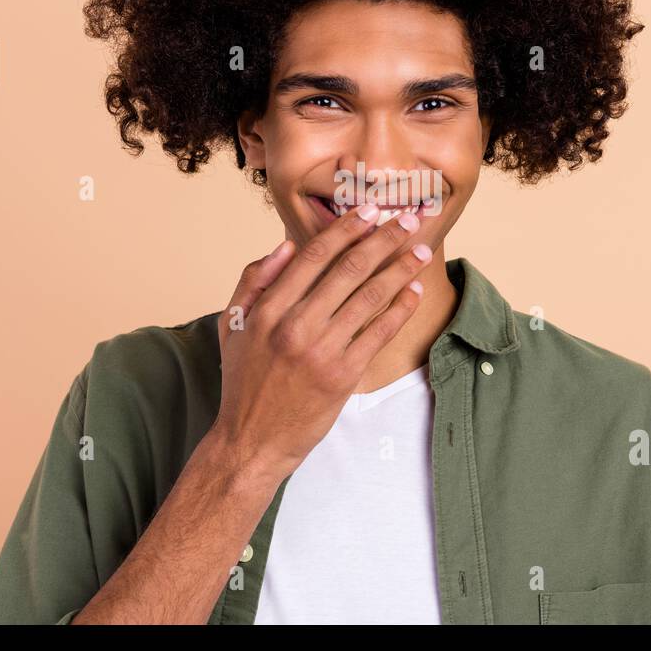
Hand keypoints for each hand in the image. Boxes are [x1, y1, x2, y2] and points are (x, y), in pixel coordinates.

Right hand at [212, 202, 431, 480]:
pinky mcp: (342, 376)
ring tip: (420, 251)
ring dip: (400, 269)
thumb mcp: (231, 326)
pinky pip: (378, 334)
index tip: (367, 210)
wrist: (252, 440)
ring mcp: (321, 351)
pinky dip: (399, 309)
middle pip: (348, 269)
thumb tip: (285, 246)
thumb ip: (253, 281)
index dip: (345, 229)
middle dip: (382, 240)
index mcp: (267, 309)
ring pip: (369, 298)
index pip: (313, 255)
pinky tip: (414, 291)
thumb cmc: (243, 381)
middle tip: (406, 220)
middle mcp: (294, 326)